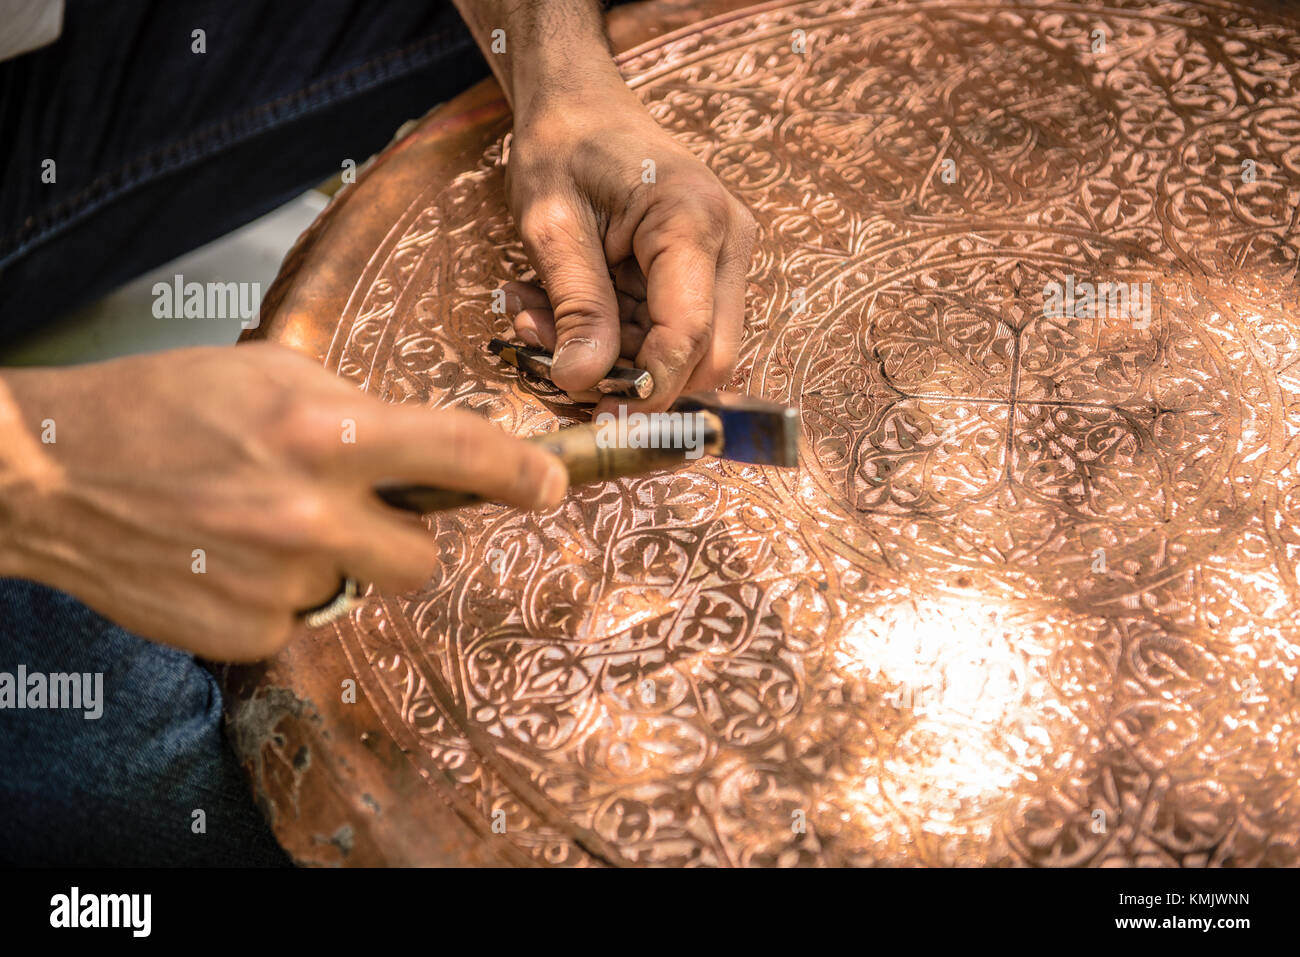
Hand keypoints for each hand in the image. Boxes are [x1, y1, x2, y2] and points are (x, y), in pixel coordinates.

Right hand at [0, 343, 567, 660]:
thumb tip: (420, 445)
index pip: (458, 452)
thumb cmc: (157, 408)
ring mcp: (279, 582)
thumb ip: (353, 410)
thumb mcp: (268, 373)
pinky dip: (278, 595)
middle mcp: (310, 513)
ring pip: (355, 587)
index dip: (519, 471)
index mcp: (322, 432)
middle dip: (402, 536)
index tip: (550, 484)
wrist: (50, 477)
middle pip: (423, 556)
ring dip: (331, 562)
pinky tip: (227, 557)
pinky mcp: (246, 634)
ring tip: (261, 525)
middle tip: (350, 509)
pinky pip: (300, 620)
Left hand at [503, 77, 756, 412]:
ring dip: (618, 360)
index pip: (690, 332)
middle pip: (707, 356)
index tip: (601, 416)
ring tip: (539, 318)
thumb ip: (575, 304)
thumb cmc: (563, 146)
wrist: (581, 105)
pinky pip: (672, 334)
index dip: (650, 386)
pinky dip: (619, 341)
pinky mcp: (706, 274)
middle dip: (636, 379)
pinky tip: (564, 313)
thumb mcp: (551, 223)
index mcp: (692, 219)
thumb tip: (585, 383)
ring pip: (689, 353)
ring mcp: (724, 260)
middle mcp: (727, 242)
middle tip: (557, 369)